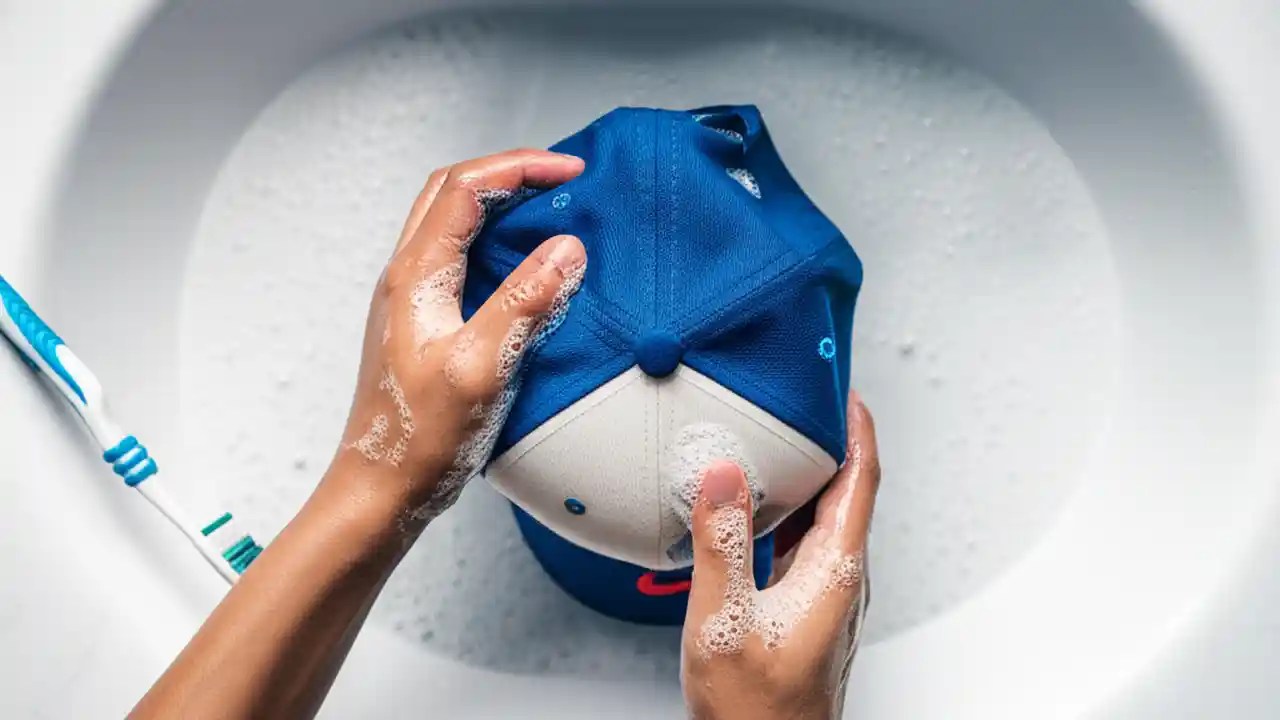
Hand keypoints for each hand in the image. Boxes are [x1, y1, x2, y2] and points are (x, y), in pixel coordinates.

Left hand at [329, 148, 586, 533]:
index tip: (571, 174)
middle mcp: (405, 277)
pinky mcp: (422, 323)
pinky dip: (493, 244)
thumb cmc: (419, 437)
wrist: (380, 489)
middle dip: (507, 174)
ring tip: (549, 212)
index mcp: (415, 275)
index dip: (520, 169)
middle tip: (560, 180)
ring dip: (498, 205)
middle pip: (452, 193)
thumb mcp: (482, 367)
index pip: (466, 189)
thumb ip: (525, 302)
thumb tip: (567, 249)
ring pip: (451, 224)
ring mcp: (410, 300)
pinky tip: (525, 269)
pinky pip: (457, 260)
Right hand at [681, 393, 879, 719]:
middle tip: (802, 399)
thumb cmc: (756, 712)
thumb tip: (721, 475)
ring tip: (775, 438)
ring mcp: (826, 594)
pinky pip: (805, 542)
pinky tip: (756, 508)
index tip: (842, 386)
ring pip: (826, 517)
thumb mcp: (725, 623)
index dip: (857, 427)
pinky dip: (789, 510)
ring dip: (808, 474)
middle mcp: (840, 578)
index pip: (862, 479)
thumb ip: (722, 545)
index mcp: (834, 572)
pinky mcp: (807, 607)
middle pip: (848, 490)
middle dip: (829, 439)